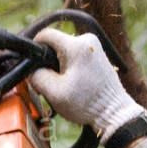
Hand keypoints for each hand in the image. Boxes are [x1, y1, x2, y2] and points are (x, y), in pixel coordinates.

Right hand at [30, 27, 141, 142]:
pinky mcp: (98, 54)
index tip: (32, 62)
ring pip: (65, 50)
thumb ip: (36, 76)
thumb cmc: (87, 104)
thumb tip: (32, 69)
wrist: (114, 112)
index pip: (46, 34)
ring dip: (59, 65)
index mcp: (76, 46)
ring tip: (64, 85)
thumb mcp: (53, 93)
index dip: (34, 47)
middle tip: (49, 81)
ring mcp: (95, 46)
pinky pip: (76, 55)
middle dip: (48, 61)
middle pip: (56, 43)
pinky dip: (70, 67)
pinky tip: (73, 83)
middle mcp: (87, 40)